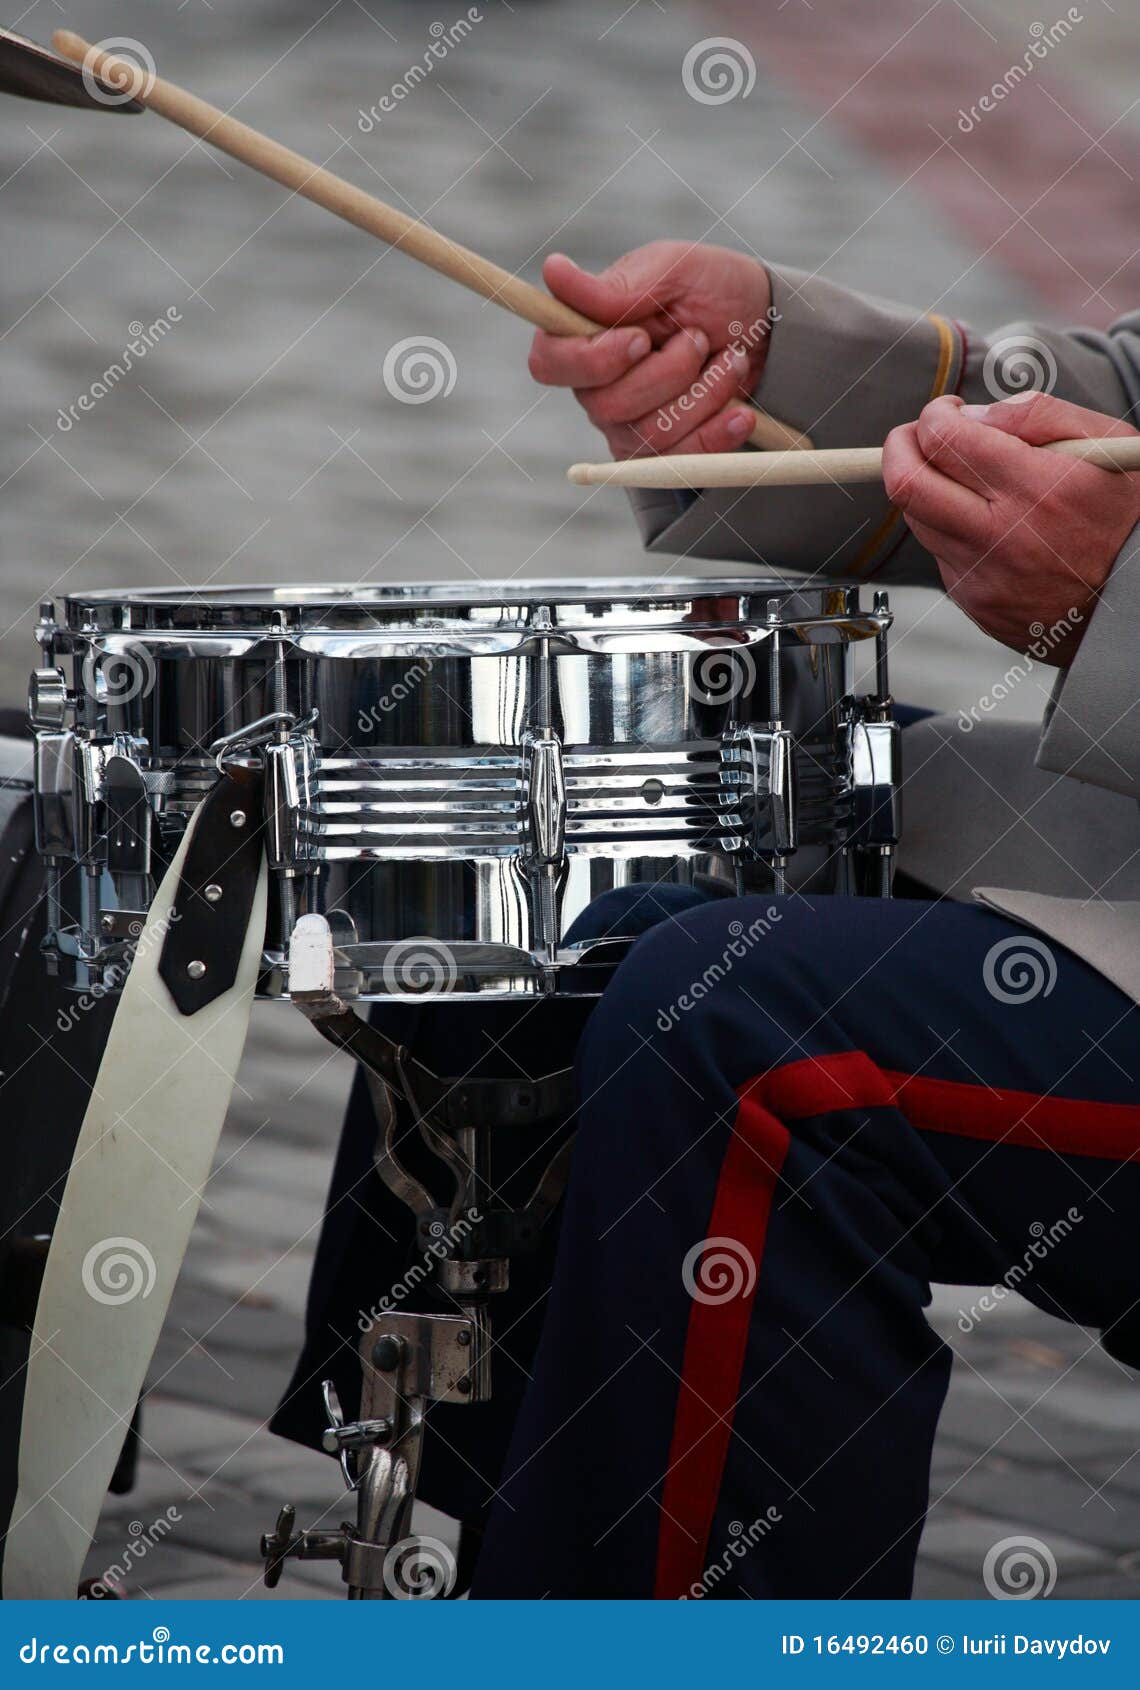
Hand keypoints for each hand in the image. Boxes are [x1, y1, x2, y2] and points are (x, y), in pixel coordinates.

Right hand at [528, 242, 773, 457]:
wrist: (763, 328)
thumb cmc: (710, 290)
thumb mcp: (672, 270)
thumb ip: (616, 286)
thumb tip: (553, 272)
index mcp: (582, 335)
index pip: (549, 364)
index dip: (591, 359)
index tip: (640, 338)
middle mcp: (595, 388)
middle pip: (607, 405)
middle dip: (669, 372)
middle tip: (699, 338)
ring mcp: (626, 426)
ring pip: (650, 434)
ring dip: (703, 395)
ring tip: (730, 361)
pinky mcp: (662, 455)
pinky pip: (679, 461)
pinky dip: (716, 434)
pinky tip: (740, 413)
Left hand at [882, 390, 1139, 664]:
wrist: (1135, 601)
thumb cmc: (1126, 517)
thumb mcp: (1106, 443)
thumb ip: (1039, 415)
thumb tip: (975, 415)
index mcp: (1036, 489)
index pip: (945, 440)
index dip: (934, 415)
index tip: (947, 412)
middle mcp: (1002, 537)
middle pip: (907, 484)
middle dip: (899, 447)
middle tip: (917, 436)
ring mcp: (983, 576)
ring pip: (919, 519)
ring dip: (927, 488)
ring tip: (964, 479)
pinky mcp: (975, 601)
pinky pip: (941, 554)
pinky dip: (952, 530)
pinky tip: (991, 526)